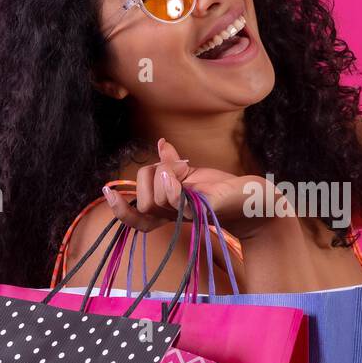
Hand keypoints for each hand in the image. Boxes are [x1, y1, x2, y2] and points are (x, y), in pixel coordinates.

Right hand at [102, 138, 292, 240]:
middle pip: (142, 199)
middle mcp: (175, 218)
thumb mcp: (194, 173)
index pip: (136, 218)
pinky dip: (170, 183)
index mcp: (169, 211)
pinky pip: (175, 201)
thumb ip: (173, 164)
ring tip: (186, 169)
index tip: (106, 189)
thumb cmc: (225, 189)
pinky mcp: (203, 210)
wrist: (254, 198)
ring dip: (165, 173)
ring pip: (155, 198)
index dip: (119, 209)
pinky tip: (176, 172)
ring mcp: (188, 216)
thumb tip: (161, 144)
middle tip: (176, 168)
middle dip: (149, 175)